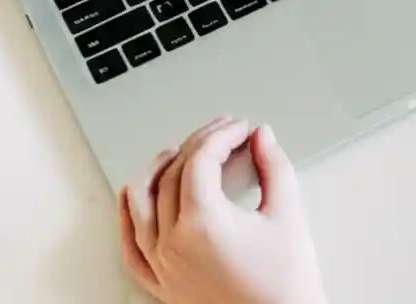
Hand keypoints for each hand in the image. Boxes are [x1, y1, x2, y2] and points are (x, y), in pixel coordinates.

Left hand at [118, 118, 326, 303]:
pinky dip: (127, 217)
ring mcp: (162, 266)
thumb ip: (275, 168)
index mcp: (203, 223)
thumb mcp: (288, 216)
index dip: (222, 135)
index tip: (240, 127)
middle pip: (173, 176)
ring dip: (155, 172)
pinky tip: (131, 198)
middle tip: (223, 132)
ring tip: (172, 152)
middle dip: (199, 145)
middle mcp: (173, 243)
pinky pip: (130, 245)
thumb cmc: (285, 288)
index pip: (201, 160)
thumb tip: (262, 138)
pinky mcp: (161, 284)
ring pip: (140, 204)